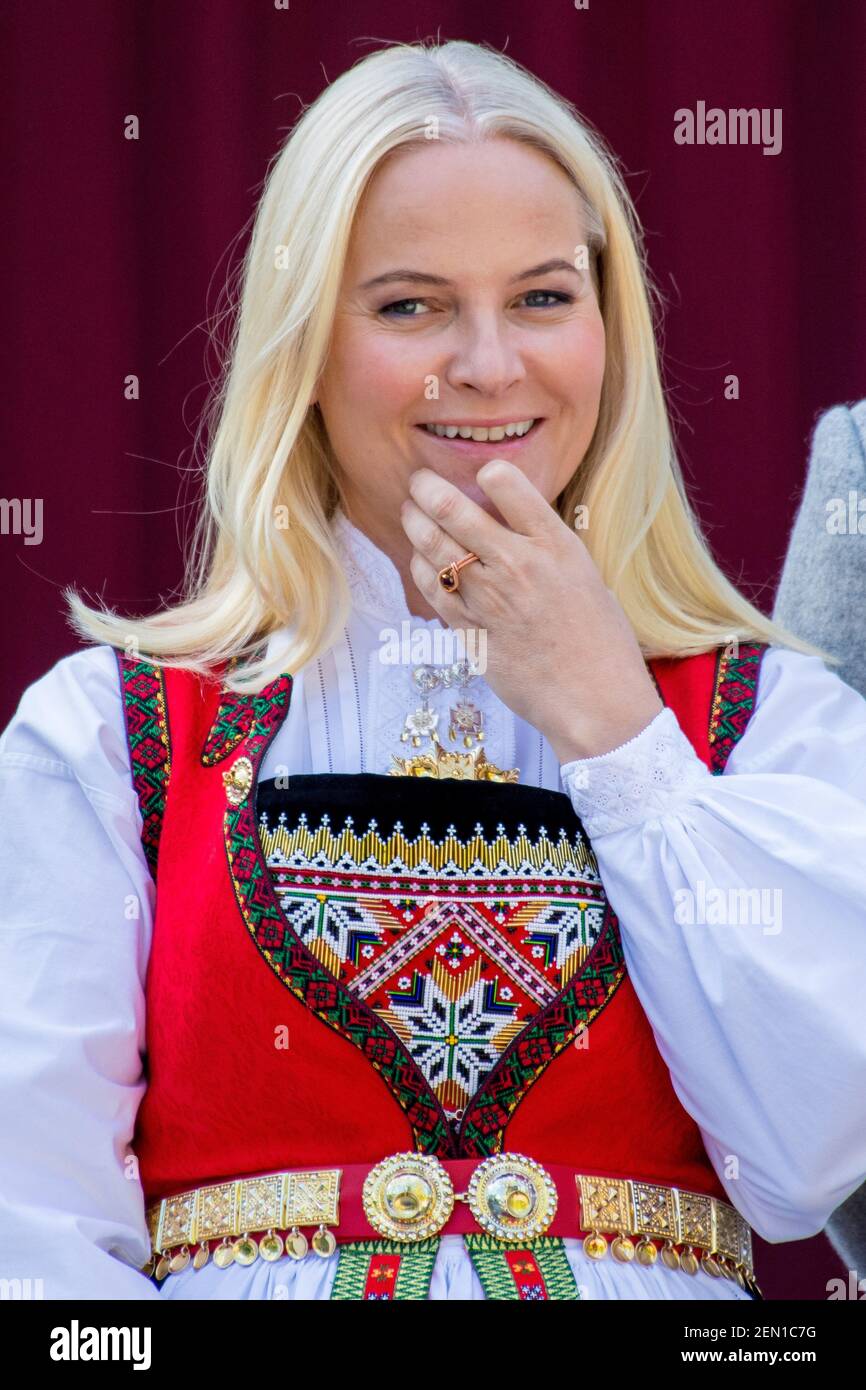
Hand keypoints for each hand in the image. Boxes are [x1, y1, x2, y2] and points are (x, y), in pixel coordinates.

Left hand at [399, 459, 663, 762]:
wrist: (596, 700)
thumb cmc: (600, 640)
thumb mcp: (586, 576)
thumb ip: (547, 547)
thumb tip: (514, 525)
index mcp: (556, 545)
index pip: (507, 483)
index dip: (488, 472)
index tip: (481, 474)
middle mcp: (518, 565)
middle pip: (454, 510)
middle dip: (427, 488)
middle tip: (419, 482)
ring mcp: (490, 599)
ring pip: (433, 546)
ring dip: (414, 523)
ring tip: (410, 513)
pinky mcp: (470, 631)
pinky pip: (431, 588)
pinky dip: (420, 567)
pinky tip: (420, 560)